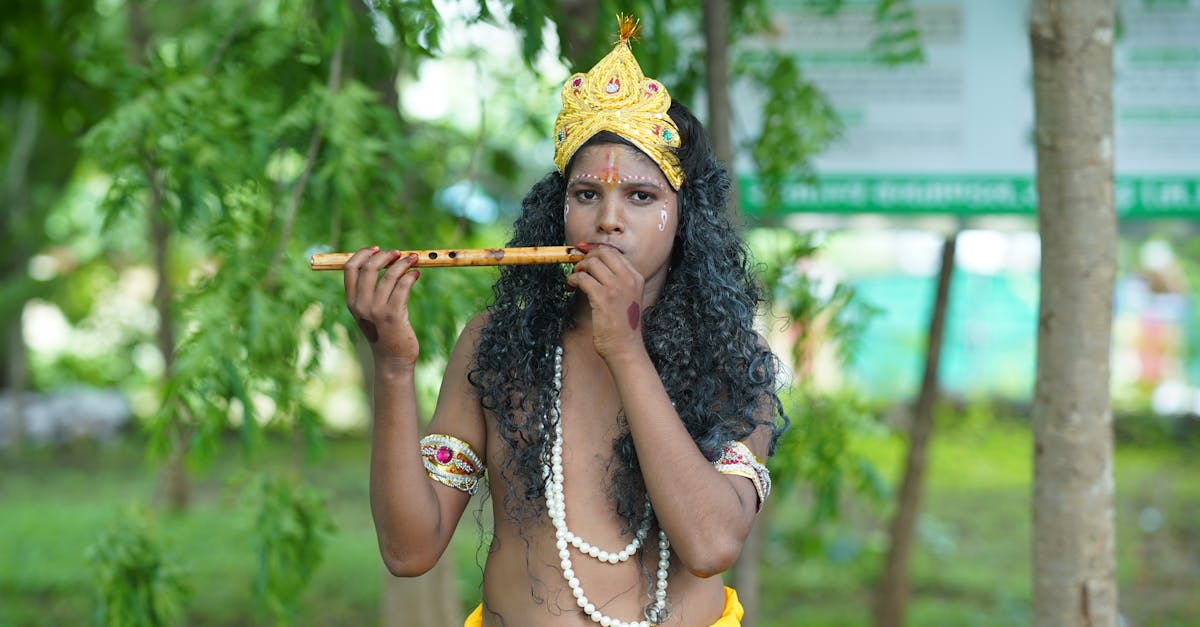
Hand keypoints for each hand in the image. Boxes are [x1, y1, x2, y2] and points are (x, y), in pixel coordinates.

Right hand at [343, 247, 421, 367]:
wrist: (392, 360)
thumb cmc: (385, 332)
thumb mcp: (370, 312)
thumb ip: (370, 291)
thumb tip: (384, 261)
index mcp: (352, 302)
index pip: (350, 269)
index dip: (362, 254)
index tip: (376, 248)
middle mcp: (360, 305)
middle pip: (369, 268)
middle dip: (386, 255)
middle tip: (400, 253)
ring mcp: (376, 311)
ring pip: (389, 275)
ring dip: (403, 263)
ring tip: (413, 259)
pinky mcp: (394, 316)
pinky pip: (403, 287)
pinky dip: (411, 276)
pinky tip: (416, 274)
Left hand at [566, 242, 644, 359]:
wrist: (625, 347)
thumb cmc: (623, 326)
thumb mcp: (628, 297)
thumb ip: (618, 281)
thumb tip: (595, 266)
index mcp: (636, 277)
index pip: (614, 253)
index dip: (595, 252)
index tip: (584, 257)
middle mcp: (628, 279)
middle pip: (602, 253)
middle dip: (586, 257)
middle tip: (579, 268)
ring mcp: (616, 288)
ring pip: (591, 263)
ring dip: (577, 268)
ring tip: (574, 279)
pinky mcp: (602, 298)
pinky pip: (582, 278)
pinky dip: (572, 279)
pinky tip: (570, 287)